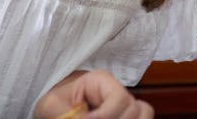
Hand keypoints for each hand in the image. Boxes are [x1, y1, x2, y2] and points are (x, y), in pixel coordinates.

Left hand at [34, 70, 153, 118]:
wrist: (53, 107)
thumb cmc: (52, 101)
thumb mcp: (53, 106)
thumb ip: (69, 113)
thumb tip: (88, 118)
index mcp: (101, 81)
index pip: (119, 98)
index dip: (106, 115)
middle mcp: (117, 91)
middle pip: (134, 108)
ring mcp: (123, 104)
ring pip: (144, 113)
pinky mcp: (123, 115)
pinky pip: (142, 118)